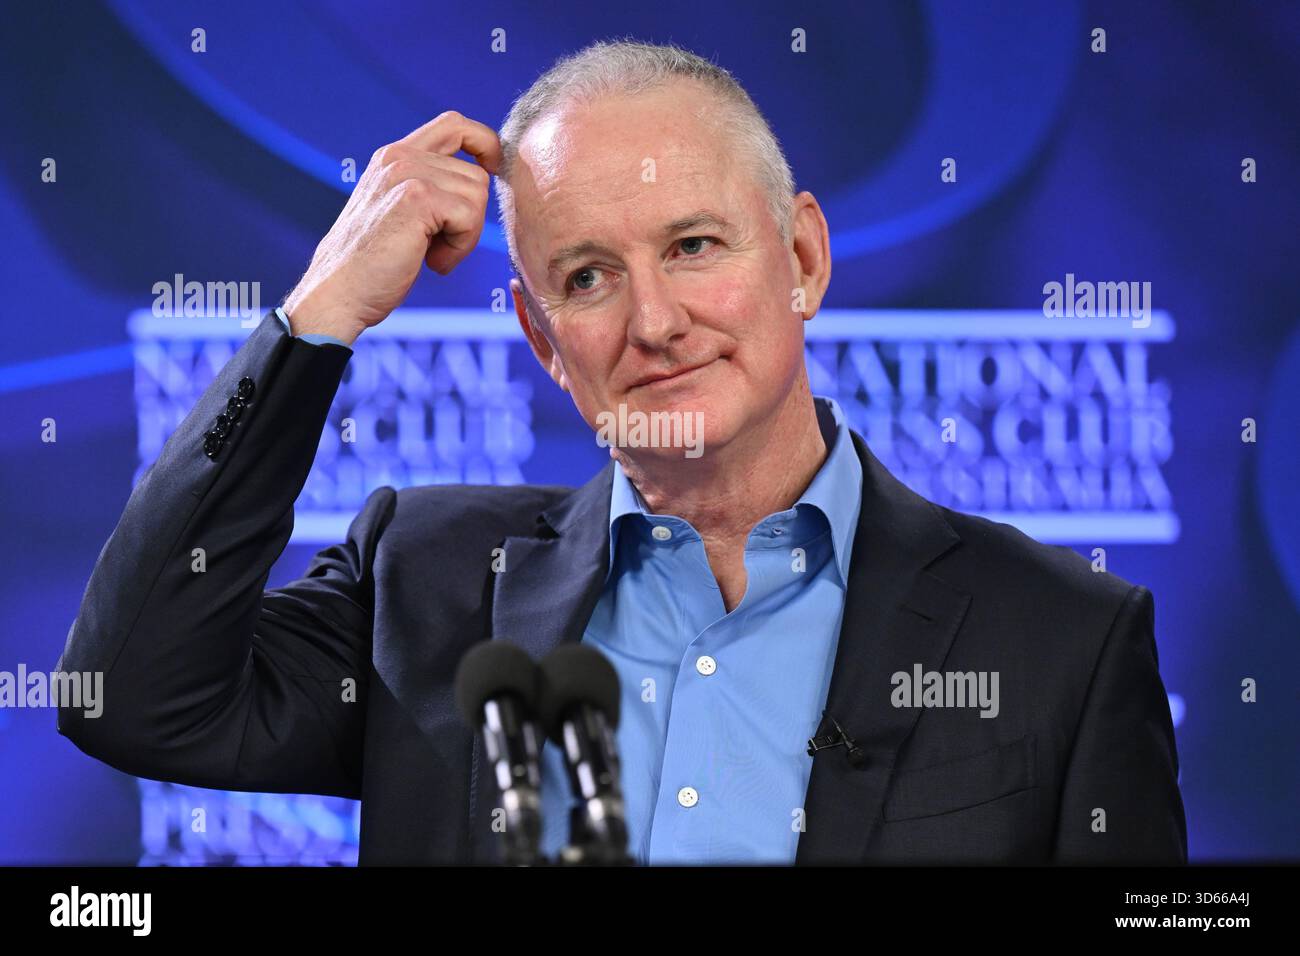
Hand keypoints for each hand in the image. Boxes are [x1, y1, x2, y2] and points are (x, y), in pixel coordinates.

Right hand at [282, 111, 501, 344]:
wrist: (339, 292)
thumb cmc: (373, 264)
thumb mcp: (400, 211)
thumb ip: (431, 187)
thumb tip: (484, 177)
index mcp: (394, 156)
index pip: (453, 124)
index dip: (484, 142)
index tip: (493, 169)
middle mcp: (399, 157)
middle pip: (475, 173)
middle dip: (470, 217)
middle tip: (439, 245)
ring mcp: (406, 174)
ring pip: (477, 195)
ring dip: (465, 236)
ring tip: (431, 254)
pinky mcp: (416, 198)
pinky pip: (470, 217)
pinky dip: (460, 248)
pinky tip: (433, 263)